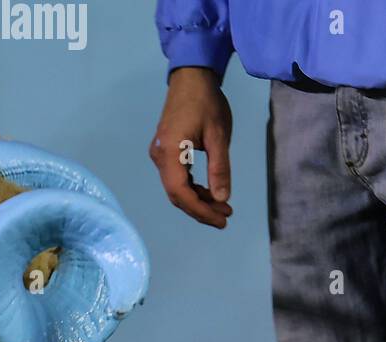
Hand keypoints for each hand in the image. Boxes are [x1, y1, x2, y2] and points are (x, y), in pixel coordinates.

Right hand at [149, 67, 233, 228]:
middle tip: (225, 216)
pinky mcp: (165, 152)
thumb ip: (220, 167)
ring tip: (222, 206)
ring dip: (197, 200)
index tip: (221, 219)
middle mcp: (159, 158)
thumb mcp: (218, 135)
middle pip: (177, 195)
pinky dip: (192, 188)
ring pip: (176, 188)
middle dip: (200, 209)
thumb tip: (222, 197)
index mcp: (170, 153)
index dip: (200, 210)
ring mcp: (160, 156)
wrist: (191, 78)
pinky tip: (209, 191)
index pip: (180, 193)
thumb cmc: (207, 102)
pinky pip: (176, 178)